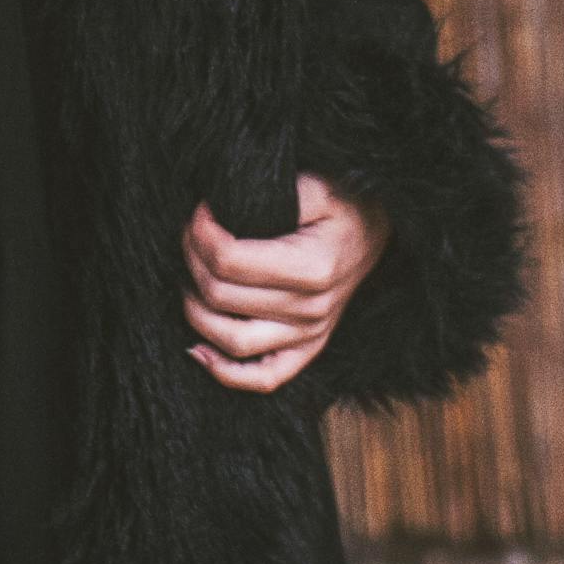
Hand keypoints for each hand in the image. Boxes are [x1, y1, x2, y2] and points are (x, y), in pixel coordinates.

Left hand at [184, 174, 389, 391]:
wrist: (376, 230)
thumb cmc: (343, 205)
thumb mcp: (315, 186)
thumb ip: (273, 195)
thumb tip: (221, 208)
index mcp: (312, 268)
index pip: (228, 261)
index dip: (200, 234)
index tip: (199, 212)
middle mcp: (311, 309)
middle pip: (221, 296)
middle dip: (192, 261)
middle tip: (189, 235)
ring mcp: (311, 334)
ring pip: (232, 340)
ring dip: (195, 310)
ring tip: (188, 278)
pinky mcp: (309, 348)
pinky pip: (264, 378)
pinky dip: (226, 372)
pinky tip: (197, 350)